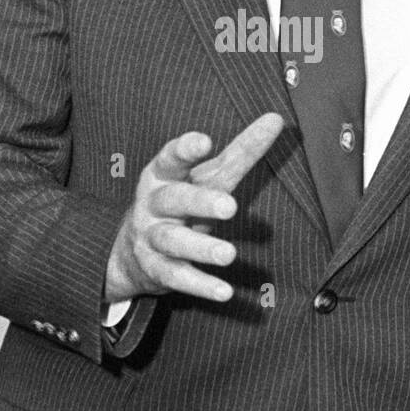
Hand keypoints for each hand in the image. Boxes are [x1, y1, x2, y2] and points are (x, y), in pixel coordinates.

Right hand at [103, 113, 285, 303]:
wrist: (132, 250)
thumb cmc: (181, 201)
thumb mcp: (206, 175)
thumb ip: (240, 150)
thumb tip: (276, 119)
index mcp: (163, 174)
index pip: (171, 158)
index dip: (184, 149)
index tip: (204, 140)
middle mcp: (153, 203)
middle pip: (173, 199)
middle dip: (199, 201)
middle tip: (229, 206)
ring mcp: (151, 237)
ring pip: (173, 240)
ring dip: (201, 247)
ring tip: (229, 254)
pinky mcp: (156, 268)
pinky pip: (176, 277)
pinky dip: (200, 285)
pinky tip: (224, 291)